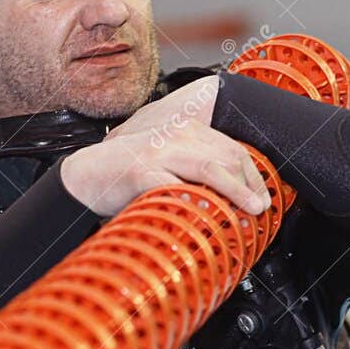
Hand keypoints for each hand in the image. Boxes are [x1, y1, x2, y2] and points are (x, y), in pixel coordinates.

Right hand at [61, 76, 271, 216]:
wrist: (86, 174)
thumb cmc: (129, 176)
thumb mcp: (170, 165)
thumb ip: (196, 174)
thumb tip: (231, 198)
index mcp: (187, 131)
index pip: (233, 149)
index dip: (254, 176)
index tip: (263, 198)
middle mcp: (177, 136)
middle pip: (227, 158)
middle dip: (249, 186)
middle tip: (260, 210)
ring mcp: (160, 152)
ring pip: (209, 168)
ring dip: (235, 192)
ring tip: (250, 210)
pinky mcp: (143, 171)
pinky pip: (176, 188)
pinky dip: (197, 203)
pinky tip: (209, 217)